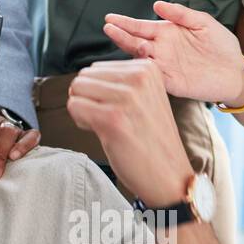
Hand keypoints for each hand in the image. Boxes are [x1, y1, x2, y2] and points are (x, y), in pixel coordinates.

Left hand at [66, 59, 192, 206]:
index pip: (96, 68)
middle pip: (83, 77)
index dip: (99, 93)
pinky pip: (74, 106)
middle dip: (89, 99)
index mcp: (147, 69)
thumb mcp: (145, 97)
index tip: (120, 110)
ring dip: (84, 110)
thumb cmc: (151, 139)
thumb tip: (80, 78)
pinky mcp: (112, 119)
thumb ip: (120, 81)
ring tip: (108, 126)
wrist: (169, 175)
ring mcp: (126, 98)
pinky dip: (81, 121)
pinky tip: (103, 133)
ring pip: (76, 89)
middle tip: (112, 120)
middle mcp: (138, 78)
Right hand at [104, 0, 243, 105]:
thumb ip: (181, 13)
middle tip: (108, 28)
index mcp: (166, 33)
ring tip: (124, 40)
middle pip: (135, 42)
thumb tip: (157, 4)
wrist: (236, 72)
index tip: (110, 18)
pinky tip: (138, 61)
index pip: (141, 27)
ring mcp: (164, 66)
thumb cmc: (221, 46)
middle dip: (121, 35)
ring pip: (141, 59)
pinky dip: (144, 70)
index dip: (125, 23)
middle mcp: (161, 50)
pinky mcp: (171, 82)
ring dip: (131, 50)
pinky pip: (153, 76)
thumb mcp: (204, 22)